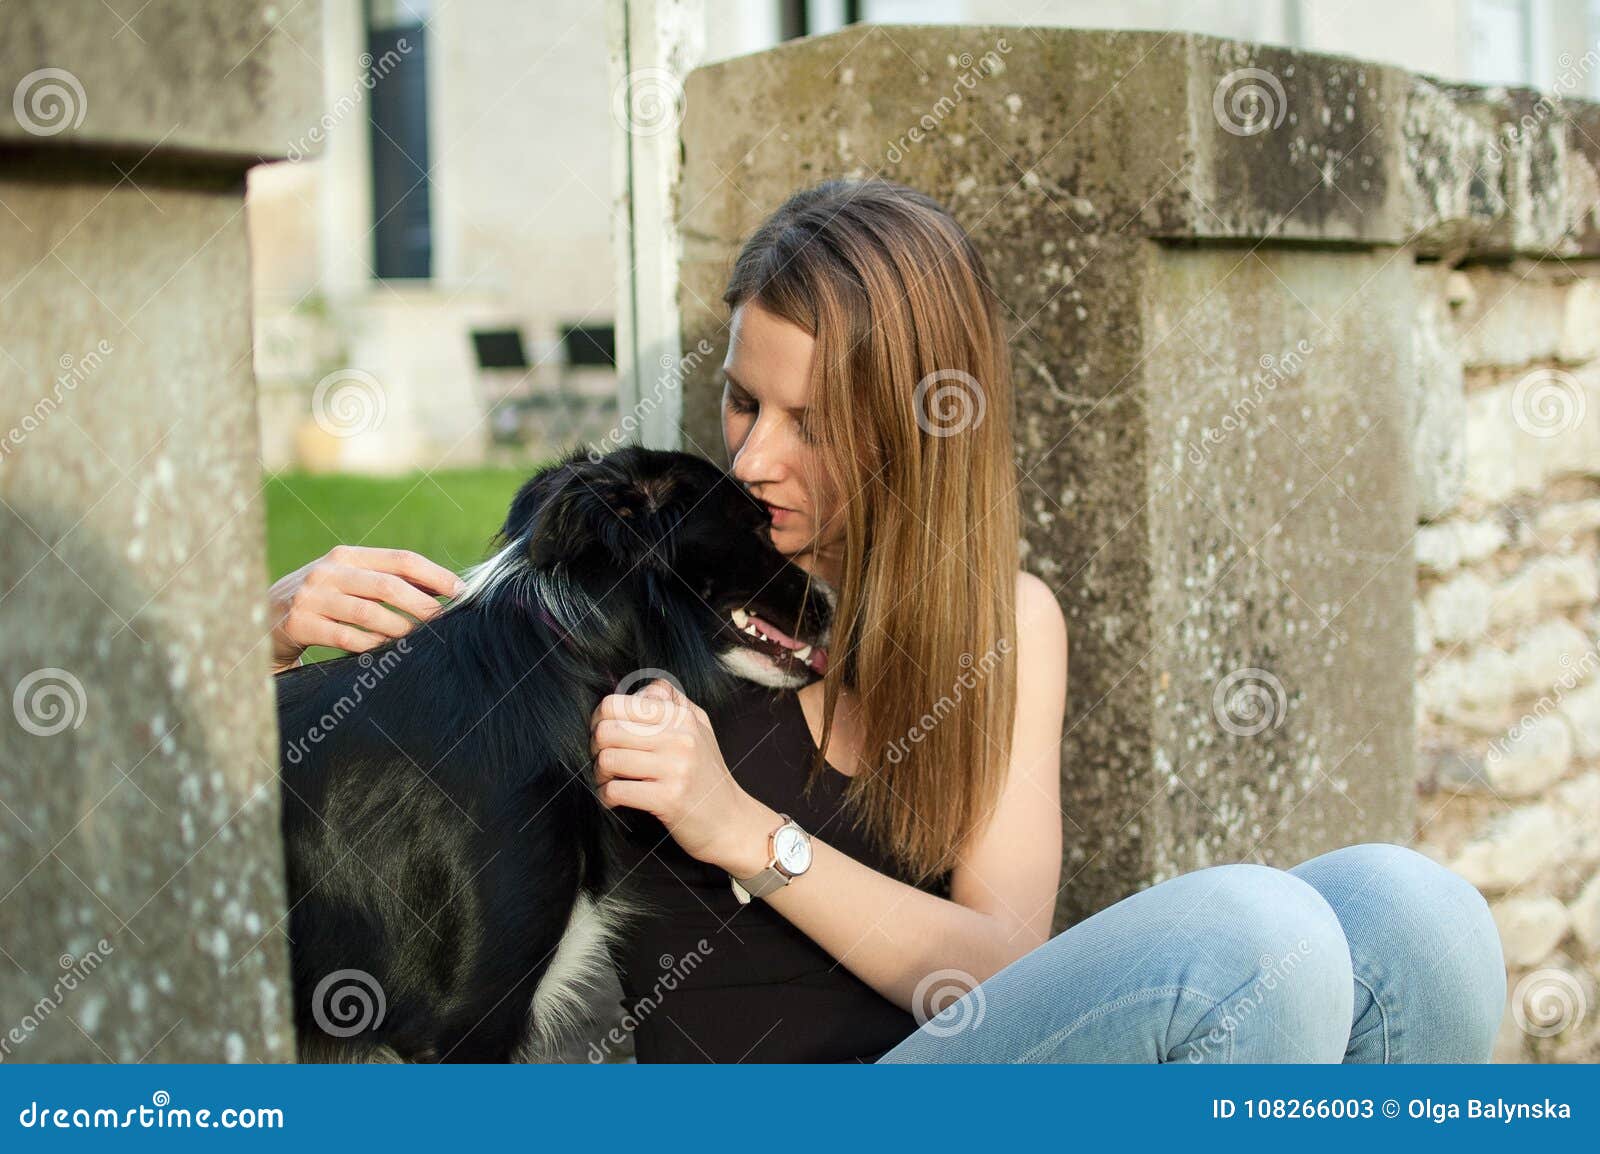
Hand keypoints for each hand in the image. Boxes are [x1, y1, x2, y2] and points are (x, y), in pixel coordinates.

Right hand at [267, 545, 464, 672]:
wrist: (258, 624)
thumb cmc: (317, 605)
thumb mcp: (346, 584)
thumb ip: (384, 582)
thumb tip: (440, 590)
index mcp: (345, 556)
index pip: (400, 560)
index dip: (435, 575)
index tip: (461, 591)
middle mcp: (327, 571)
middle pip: (388, 586)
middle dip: (423, 606)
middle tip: (446, 622)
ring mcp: (310, 597)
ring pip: (369, 614)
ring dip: (401, 629)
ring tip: (420, 640)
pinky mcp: (298, 624)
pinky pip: (345, 638)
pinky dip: (371, 646)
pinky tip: (385, 652)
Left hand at [589, 679, 777, 872]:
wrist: (731, 821)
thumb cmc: (706, 775)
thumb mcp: (698, 729)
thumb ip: (671, 703)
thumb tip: (637, 690)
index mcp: (681, 716)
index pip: (616, 704)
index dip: (598, 720)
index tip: (604, 737)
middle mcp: (680, 737)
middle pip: (606, 731)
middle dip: (595, 749)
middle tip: (604, 762)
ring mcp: (676, 768)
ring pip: (607, 759)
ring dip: (599, 775)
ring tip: (609, 781)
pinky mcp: (669, 799)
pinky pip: (616, 790)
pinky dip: (606, 797)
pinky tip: (614, 800)